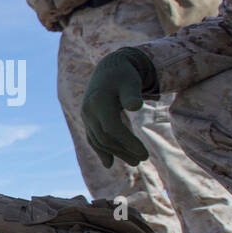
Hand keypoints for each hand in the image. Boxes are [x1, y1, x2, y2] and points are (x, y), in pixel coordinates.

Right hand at [82, 48, 155, 166]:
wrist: (109, 68)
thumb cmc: (124, 75)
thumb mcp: (131, 82)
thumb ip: (132, 94)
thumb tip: (136, 106)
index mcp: (98, 101)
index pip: (113, 128)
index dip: (128, 143)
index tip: (145, 154)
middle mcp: (88, 110)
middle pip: (105, 138)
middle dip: (124, 151)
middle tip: (143, 159)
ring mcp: (86, 116)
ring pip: (99, 140)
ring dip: (116, 153)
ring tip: (135, 161)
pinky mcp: (88, 120)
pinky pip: (92, 138)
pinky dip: (100, 151)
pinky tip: (109, 164)